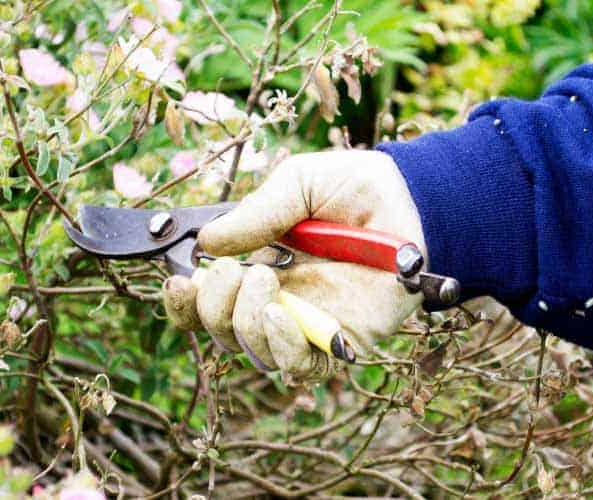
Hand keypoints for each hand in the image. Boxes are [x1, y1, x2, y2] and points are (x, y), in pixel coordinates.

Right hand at [162, 150, 425, 383]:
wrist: (414, 201)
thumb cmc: (356, 188)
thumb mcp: (297, 185)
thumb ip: (254, 214)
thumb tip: (204, 244)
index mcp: (258, 264)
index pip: (207, 300)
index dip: (185, 301)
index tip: (177, 281)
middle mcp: (278, 299)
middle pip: (222, 331)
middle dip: (213, 307)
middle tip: (237, 272)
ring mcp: (308, 322)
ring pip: (253, 352)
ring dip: (244, 322)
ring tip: (265, 283)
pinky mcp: (341, 340)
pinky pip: (300, 367)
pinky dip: (281, 348)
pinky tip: (280, 317)